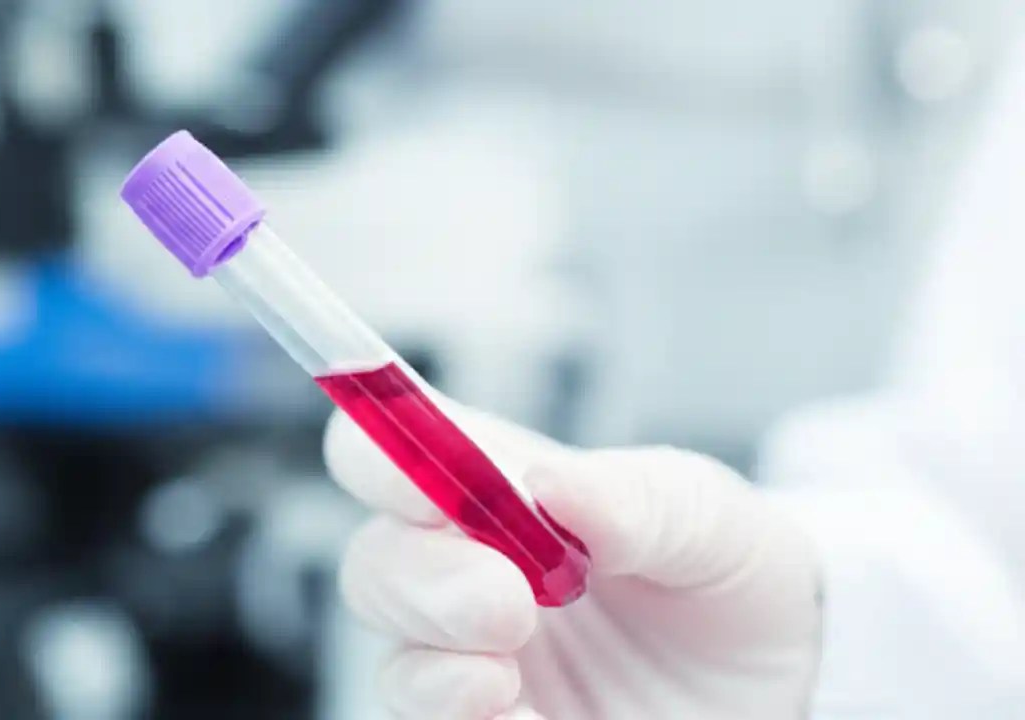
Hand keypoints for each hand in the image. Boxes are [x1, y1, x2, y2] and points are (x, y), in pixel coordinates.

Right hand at [325, 404, 821, 718]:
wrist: (785, 678)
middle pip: (375, 564)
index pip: (396, 450)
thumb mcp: (709, 517)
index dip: (382, 456)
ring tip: (507, 681)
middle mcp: (473, 573)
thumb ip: (635, 498)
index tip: (425, 490)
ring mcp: (480, 663)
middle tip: (508, 605)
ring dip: (437, 671)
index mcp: (504, 492)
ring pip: (397, 665)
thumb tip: (547, 485)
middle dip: (421, 580)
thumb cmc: (731, 572)